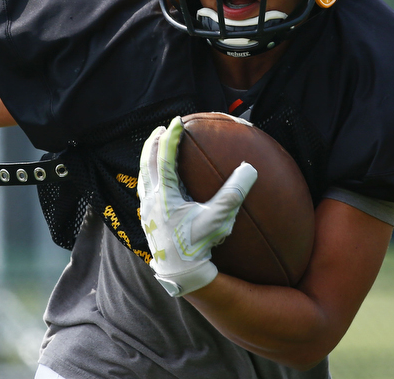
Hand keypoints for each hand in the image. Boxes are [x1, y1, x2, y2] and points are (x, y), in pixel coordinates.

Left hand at [137, 116, 256, 296]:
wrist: (179, 272)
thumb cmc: (197, 246)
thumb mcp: (218, 219)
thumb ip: (233, 194)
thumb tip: (249, 169)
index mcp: (164, 195)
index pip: (165, 158)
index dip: (172, 137)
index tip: (177, 121)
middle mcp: (151, 199)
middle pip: (148, 162)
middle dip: (155, 143)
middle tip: (164, 129)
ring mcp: (146, 208)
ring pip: (143, 175)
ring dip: (149, 158)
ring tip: (157, 147)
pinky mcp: (147, 217)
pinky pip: (144, 187)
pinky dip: (149, 174)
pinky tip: (156, 177)